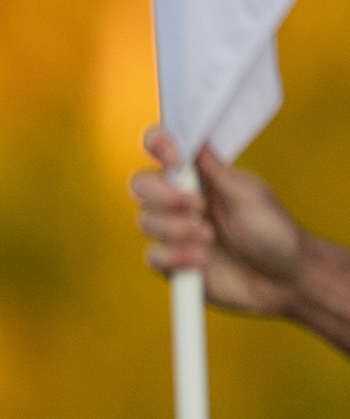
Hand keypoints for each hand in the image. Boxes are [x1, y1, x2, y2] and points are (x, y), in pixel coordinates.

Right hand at [132, 126, 304, 314]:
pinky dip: (177, 257)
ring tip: (209, 238)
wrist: (279, 279)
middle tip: (197, 207)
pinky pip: (153, 255)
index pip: (162, 150)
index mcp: (198, 176)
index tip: (176, 159)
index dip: (158, 145)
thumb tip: (197, 139)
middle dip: (163, 195)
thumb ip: (216, 170)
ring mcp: (171, 231)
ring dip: (177, 229)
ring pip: (145, 220)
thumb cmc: (272, 232)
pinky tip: (203, 260)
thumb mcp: (248, 194)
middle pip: (140, 184)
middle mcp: (178, 200)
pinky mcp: (169, 262)